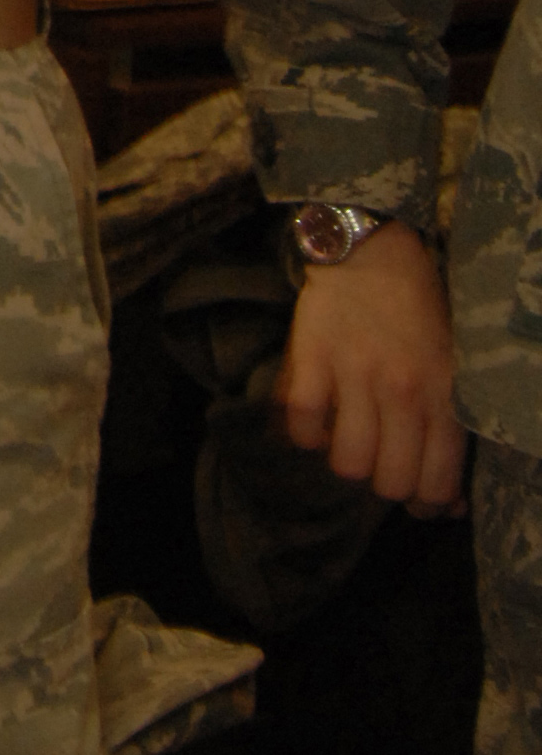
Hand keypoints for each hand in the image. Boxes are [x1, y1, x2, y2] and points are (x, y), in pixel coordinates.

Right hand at [276, 221, 464, 512]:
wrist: (371, 250)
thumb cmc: (420, 310)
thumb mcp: (452, 368)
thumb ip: (451, 430)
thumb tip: (452, 504)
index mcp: (443, 395)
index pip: (437, 483)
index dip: (425, 504)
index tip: (416, 496)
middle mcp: (402, 391)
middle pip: (388, 481)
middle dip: (383, 483)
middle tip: (380, 462)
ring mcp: (355, 375)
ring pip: (346, 462)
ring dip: (345, 460)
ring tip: (347, 439)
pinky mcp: (312, 358)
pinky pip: (303, 424)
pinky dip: (305, 434)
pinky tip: (316, 419)